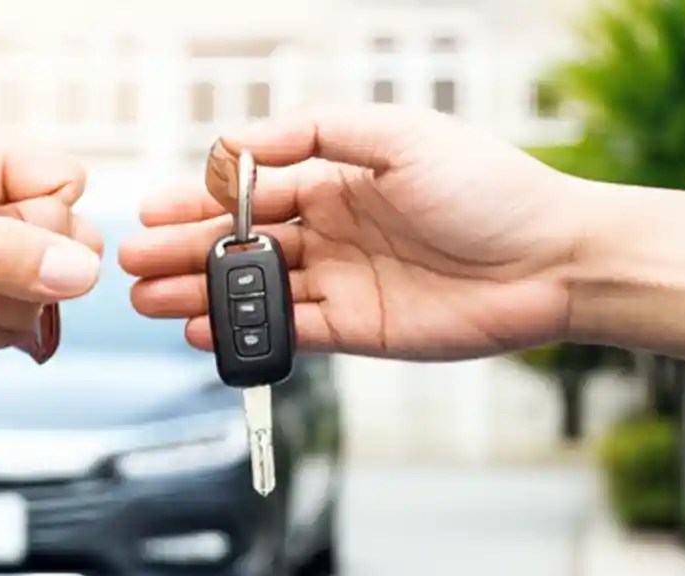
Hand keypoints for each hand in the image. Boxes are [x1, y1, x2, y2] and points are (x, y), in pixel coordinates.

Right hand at [120, 104, 587, 359]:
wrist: (553, 260)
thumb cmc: (489, 188)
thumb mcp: (400, 135)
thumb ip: (317, 133)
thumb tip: (242, 144)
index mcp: (338, 181)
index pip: (252, 192)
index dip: (199, 202)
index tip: (152, 210)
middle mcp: (333, 232)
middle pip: (241, 245)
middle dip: (183, 252)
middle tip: (131, 262)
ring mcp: (343, 283)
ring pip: (255, 290)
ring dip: (200, 294)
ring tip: (149, 299)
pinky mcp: (359, 329)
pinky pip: (290, 332)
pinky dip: (246, 333)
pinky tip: (203, 331)